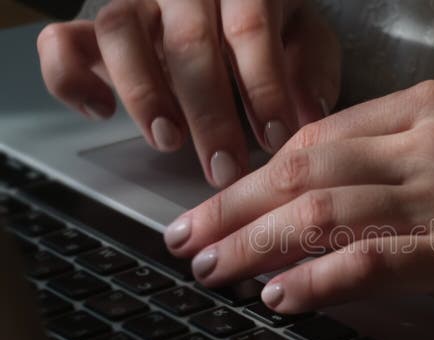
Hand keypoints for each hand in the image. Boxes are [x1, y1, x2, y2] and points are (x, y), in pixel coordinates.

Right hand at [37, 0, 339, 187]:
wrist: (232, 5)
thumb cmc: (272, 27)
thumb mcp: (306, 39)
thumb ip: (311, 69)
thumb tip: (308, 114)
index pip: (248, 28)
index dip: (262, 87)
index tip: (274, 138)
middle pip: (186, 43)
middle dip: (209, 114)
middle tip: (224, 167)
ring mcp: (135, 6)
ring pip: (118, 34)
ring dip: (143, 94)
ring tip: (169, 141)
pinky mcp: (95, 31)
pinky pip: (61, 45)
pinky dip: (70, 81)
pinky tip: (101, 113)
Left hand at [163, 80, 433, 318]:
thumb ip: (403, 159)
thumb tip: (330, 192)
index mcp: (429, 110)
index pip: (317, 136)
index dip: (256, 173)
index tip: (217, 201)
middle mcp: (431, 142)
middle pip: (306, 169)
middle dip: (234, 206)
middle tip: (186, 236)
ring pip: (326, 211)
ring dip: (257, 243)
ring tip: (212, 268)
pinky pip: (374, 259)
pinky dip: (318, 277)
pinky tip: (280, 294)